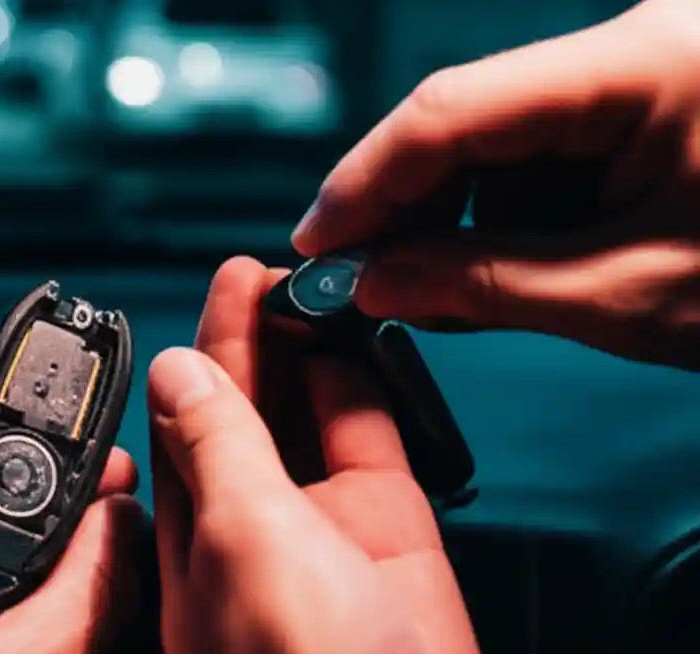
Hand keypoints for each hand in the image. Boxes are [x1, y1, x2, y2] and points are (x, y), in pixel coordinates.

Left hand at [149, 258, 493, 653]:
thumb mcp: (245, 546)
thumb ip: (218, 453)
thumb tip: (178, 371)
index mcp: (191, 534)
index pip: (188, 414)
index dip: (204, 344)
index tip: (227, 279)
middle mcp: (250, 526)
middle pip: (246, 407)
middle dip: (255, 337)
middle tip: (278, 269)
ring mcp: (321, 529)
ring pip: (309, 419)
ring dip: (309, 355)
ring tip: (319, 289)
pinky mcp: (388, 538)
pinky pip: (371, 446)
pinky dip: (367, 393)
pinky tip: (361, 347)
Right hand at [293, 0, 699, 369]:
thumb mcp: (629, 294)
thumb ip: (484, 286)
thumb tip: (376, 281)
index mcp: (642, 63)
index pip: (454, 108)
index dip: (367, 181)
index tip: (318, 245)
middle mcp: (636, 45)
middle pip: (471, 120)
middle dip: (413, 211)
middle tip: (367, 284)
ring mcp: (643, 70)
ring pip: (502, 145)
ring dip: (468, 226)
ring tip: (458, 297)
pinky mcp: (647, 104)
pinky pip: (547, 155)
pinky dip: (518, 220)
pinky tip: (512, 272)